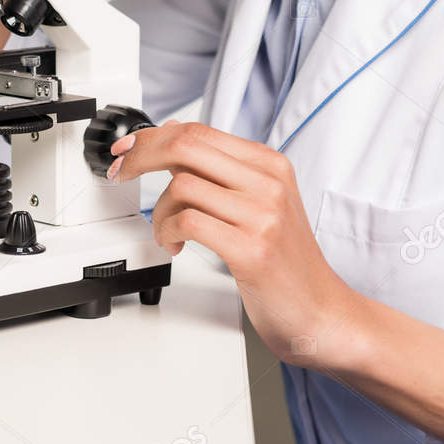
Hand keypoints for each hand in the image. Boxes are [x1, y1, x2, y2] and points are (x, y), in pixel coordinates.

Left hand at [106, 121, 360, 368]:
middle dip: (141, 156)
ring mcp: (262, 216)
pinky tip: (172, 245)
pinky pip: (188, 222)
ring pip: (182, 185)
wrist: (322, 312)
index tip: (127, 150)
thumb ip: (221, 174)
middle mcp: (268, 183)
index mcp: (270, 164)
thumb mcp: (261, 204)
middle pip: (186, 145)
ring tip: (164, 232)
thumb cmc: (285, 262)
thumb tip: (170, 144)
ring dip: (158, 211)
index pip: (198, 131)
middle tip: (121, 173)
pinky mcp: (252, 250)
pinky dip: (166, 232)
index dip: (152, 137)